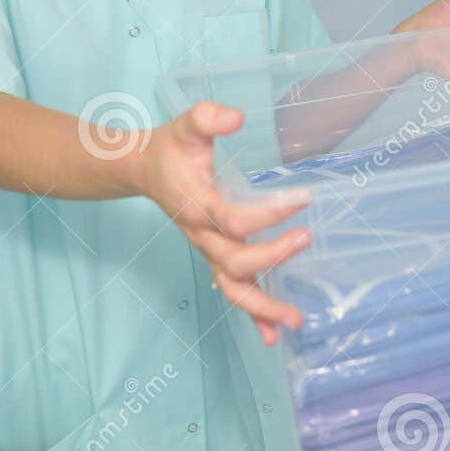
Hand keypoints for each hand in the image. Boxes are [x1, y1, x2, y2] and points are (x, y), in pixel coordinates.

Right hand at [133, 101, 312, 345]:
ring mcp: (208, 249)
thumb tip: (235, 117)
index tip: (301, 201)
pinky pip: (234, 289)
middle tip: (306, 239)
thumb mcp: (186, 125)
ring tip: (295, 320)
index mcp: (197, 205)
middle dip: (272, 258)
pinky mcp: (216, 255)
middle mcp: (202, 235)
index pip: (234, 220)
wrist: (143, 170)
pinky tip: (274, 333)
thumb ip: (207, 117)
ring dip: (262, 308)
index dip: (268, 215)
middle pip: (236, 262)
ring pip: (233, 288)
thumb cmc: (171, 148)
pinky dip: (253, 314)